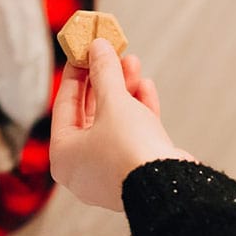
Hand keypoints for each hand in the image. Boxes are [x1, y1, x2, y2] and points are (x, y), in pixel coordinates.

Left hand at [50, 38, 195, 210]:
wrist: (171, 188)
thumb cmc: (129, 150)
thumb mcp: (113, 103)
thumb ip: (104, 72)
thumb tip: (98, 47)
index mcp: (63, 156)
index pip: (64, 106)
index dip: (75, 74)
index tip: (83, 52)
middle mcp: (82, 168)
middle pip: (90, 113)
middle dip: (104, 81)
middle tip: (110, 54)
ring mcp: (110, 172)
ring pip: (113, 123)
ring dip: (123, 91)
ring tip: (132, 61)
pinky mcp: (136, 172)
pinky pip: (132, 137)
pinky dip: (138, 111)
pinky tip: (146, 86)